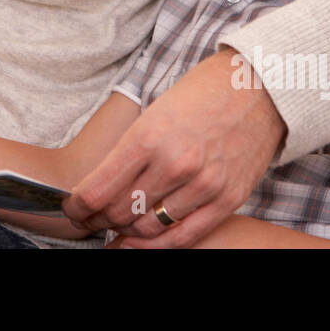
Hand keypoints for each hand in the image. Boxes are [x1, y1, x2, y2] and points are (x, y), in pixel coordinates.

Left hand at [64, 47, 285, 247]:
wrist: (257, 86)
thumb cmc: (200, 94)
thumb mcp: (153, 111)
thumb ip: (129, 151)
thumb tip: (100, 186)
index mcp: (148, 136)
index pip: (98, 190)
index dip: (78, 207)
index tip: (72, 208)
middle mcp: (174, 163)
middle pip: (119, 212)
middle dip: (97, 220)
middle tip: (89, 219)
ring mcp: (203, 184)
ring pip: (147, 228)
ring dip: (125, 231)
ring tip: (116, 225)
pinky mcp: (227, 198)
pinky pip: (184, 236)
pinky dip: (157, 244)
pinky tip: (141, 240)